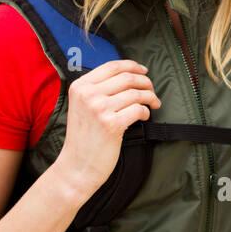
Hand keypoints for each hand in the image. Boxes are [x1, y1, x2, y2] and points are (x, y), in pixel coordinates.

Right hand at [53, 59, 159, 200]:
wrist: (77, 165)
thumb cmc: (84, 136)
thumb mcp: (82, 105)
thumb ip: (99, 89)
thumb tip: (130, 74)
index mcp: (80, 86)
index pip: (112, 66)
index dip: (133, 66)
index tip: (144, 71)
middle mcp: (88, 95)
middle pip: (128, 77)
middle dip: (146, 82)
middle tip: (152, 91)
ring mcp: (99, 109)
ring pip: (136, 93)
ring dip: (150, 97)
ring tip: (153, 104)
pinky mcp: (112, 124)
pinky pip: (139, 109)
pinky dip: (146, 112)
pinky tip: (144, 117)